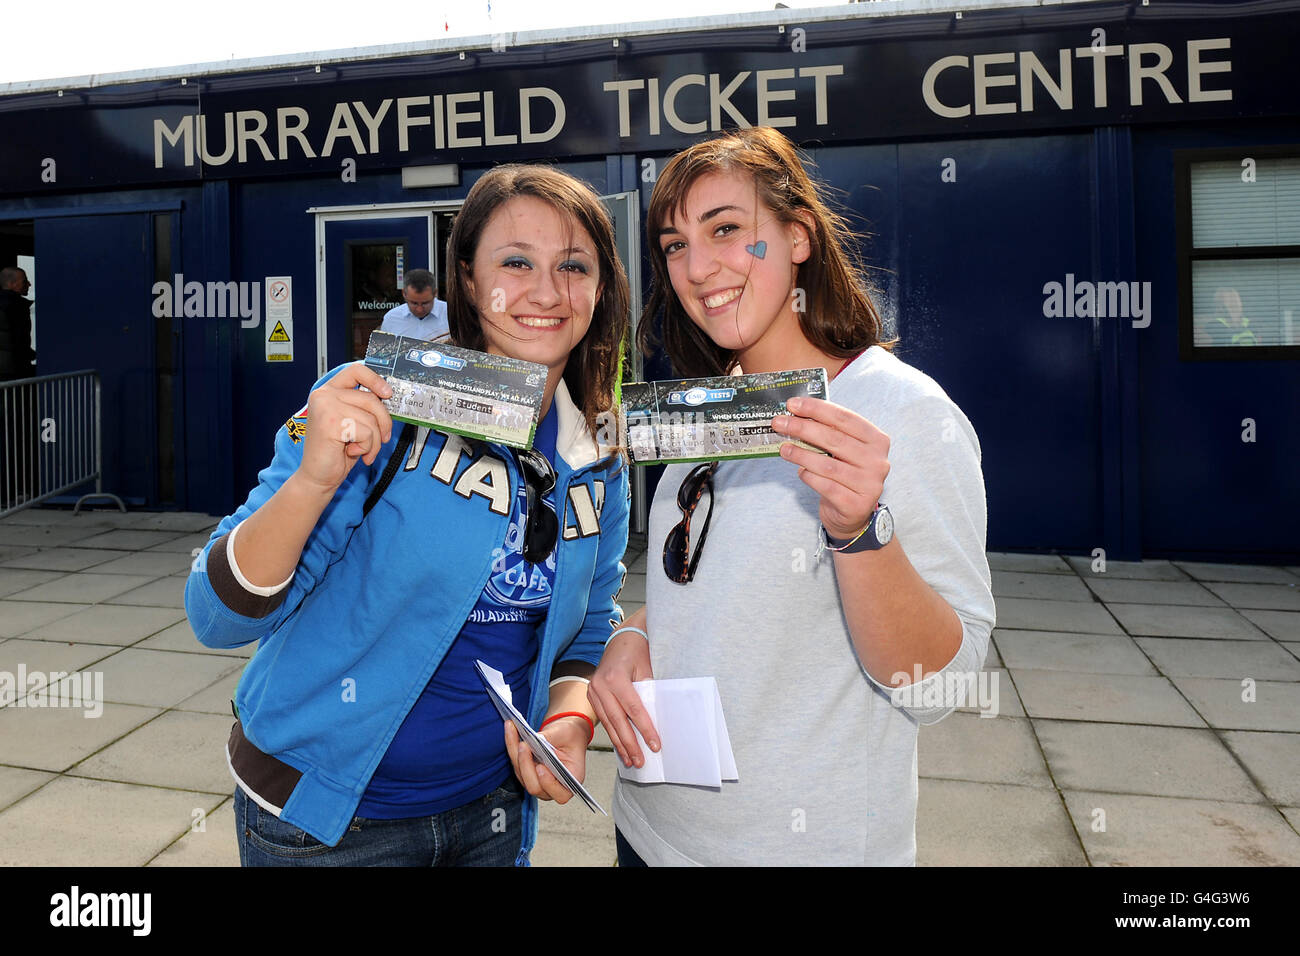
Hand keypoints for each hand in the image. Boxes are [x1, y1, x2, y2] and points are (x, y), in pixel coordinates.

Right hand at [296, 364, 393, 494]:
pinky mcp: (331, 423)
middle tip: (382, 438)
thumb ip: (363, 407)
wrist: (318, 476)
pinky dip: (366, 447)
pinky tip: (352, 452)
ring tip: (361, 450)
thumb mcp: (352, 422)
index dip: (375, 379)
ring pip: (371, 419)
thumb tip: (388, 397)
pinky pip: (366, 432)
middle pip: (371, 399)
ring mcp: (326, 407)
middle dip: (383, 422)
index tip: (388, 393)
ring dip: (373, 440)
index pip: (355, 370)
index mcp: (328, 391)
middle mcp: (324, 395)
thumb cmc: (336, 451)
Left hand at [505, 717, 588, 804]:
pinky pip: (515, 762)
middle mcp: (552, 786)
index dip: (549, 783)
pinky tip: (511, 730)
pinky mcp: (525, 773)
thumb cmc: (570, 737)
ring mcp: (537, 781)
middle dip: (526, 765)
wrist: (564, 735)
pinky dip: (512, 745)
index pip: (561, 794)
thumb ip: (552, 739)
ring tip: (513, 729)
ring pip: (521, 773)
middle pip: (534, 786)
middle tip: (524, 745)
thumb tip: (536, 740)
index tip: (541, 767)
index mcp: (571, 781)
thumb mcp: (567, 734)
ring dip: (515, 751)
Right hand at [588, 627, 658, 768]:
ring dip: (620, 743)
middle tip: (640, 760)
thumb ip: (649, 690)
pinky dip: (613, 734)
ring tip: (631, 760)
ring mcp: (593, 690)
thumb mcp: (647, 667)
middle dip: (630, 743)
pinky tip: (621, 747)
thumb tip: (656, 717)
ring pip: (608, 723)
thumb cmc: (637, 651)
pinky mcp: (592, 695)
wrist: (622, 639)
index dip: (644, 729)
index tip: (655, 744)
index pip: (633, 708)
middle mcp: (601, 685)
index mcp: (615, 677)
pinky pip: (603, 718)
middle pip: (618, 720)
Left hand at [772, 396, 889, 539]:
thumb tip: (796, 414)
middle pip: (835, 439)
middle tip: (780, 423)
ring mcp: (869, 484)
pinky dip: (809, 477)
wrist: (852, 513)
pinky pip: (826, 486)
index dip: (817, 409)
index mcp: (877, 440)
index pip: (845, 418)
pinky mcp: (856, 504)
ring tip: (784, 449)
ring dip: (801, 454)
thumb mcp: (843, 450)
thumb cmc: (845, 474)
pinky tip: (800, 472)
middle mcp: (877, 461)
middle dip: (803, 428)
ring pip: (828, 465)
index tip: (793, 405)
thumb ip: (829, 432)